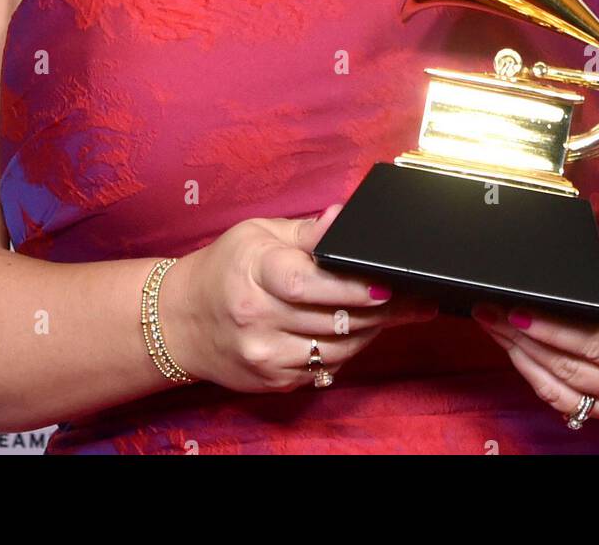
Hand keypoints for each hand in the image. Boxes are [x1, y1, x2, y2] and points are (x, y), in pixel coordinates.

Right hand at [166, 204, 438, 392]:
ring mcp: (265, 354)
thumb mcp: (256, 235)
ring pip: (337, 348)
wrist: (181, 322)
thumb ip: (305, 232)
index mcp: (255, 272)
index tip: (388, 283)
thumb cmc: (224, 269)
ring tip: (401, 312)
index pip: (309, 283)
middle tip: (418, 299)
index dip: (353, 286)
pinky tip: (364, 331)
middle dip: (383, 310)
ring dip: (373, 331)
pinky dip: (349, 349)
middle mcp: (258, 317)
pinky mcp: (273, 380)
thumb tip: (343, 218)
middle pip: (334, 318)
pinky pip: (325, 367)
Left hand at [470, 255, 598, 426]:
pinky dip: (535, 376)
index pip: (594, 344)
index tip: (517, 309)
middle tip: (489, 310)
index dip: (552, 328)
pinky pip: (566, 400)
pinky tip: (514, 351)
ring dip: (521, 357)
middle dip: (524, 338)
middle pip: (571, 366)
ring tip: (491, 326)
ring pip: (562, 387)